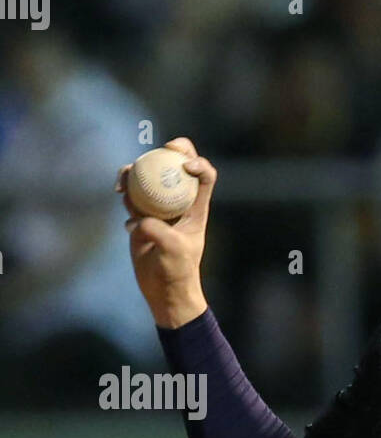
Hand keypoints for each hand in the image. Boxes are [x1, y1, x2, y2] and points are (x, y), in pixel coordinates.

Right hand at [117, 137, 214, 328]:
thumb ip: (157, 231)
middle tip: (161, 148)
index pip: (205, 177)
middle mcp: (179, 201)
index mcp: (196, 207)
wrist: (163, 289)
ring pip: (150, 175)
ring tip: (127, 177)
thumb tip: (138, 219)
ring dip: (139, 168)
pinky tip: (119, 193)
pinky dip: (125, 188)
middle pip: (178, 165)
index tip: (186, 166)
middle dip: (172, 149)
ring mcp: (159, 206)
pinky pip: (132, 193)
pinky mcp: (141, 214)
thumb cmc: (177, 271)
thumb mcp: (172, 251)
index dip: (199, 164)